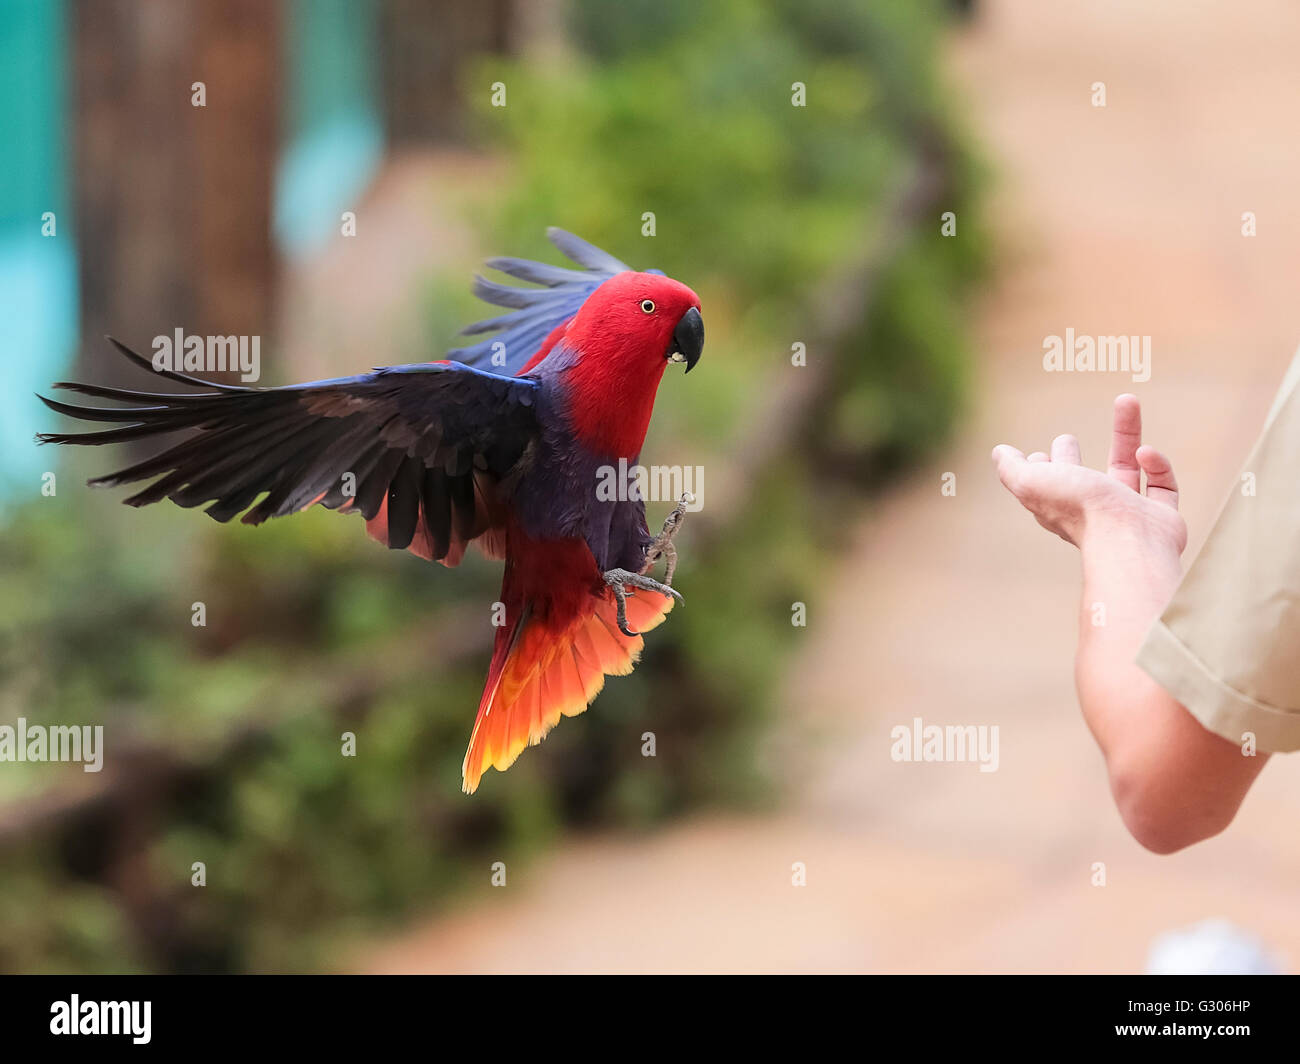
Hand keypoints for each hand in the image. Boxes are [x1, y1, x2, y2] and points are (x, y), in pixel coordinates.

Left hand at [991, 394, 1186, 554]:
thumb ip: (1012, 468)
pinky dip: (1157, 465)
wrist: (1128, 539)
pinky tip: (1146, 452)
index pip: (1046, 486)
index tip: (1037, 455)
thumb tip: (999, 452)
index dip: (1040, 469)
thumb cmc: (1079, 509)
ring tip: (1126, 399)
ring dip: (1128, 436)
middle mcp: (1092, 512)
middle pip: (1081, 480)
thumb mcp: (1031, 482)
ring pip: (1128, 470)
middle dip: (1070, 459)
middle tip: (1065, 438)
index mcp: (1060, 505)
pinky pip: (1162, 487)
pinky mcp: (1160, 516)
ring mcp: (1127, 515)